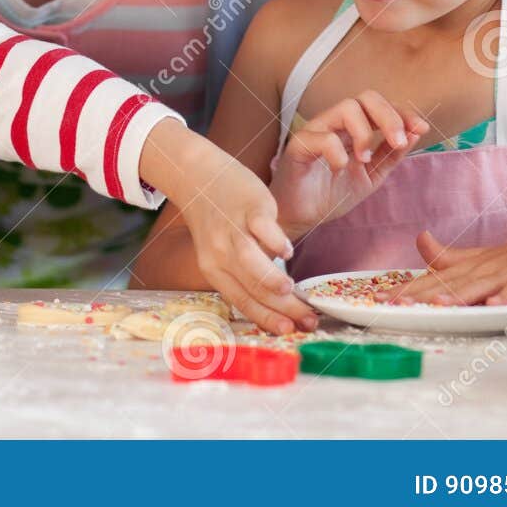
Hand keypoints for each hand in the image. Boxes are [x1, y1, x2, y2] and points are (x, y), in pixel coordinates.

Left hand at [140, 122, 316, 334]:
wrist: (197, 175)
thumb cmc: (216, 216)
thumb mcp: (220, 250)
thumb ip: (244, 272)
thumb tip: (280, 297)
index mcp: (214, 269)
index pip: (242, 302)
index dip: (267, 319)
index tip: (290, 332)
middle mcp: (219, 253)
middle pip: (253, 288)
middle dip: (284, 309)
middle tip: (309, 319)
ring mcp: (232, 229)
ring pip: (250, 263)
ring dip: (272, 280)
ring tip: (292, 291)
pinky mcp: (247, 206)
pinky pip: (261, 228)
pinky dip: (274, 242)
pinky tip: (288, 251)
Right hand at [271, 91, 430, 237]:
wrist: (300, 217)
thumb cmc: (330, 194)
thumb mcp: (371, 176)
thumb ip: (391, 155)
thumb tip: (416, 132)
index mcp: (353, 128)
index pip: (380, 106)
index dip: (403, 113)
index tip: (422, 129)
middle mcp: (335, 124)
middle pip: (366, 98)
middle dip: (390, 117)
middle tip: (399, 142)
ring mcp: (316, 131)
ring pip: (346, 108)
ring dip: (365, 133)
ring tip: (365, 159)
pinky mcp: (298, 146)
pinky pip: (322, 136)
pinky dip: (339, 152)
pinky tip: (341, 168)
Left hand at [383, 222, 506, 305]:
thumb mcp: (479, 257)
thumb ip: (448, 256)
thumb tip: (419, 239)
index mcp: (469, 267)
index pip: (431, 279)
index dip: (405, 289)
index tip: (376, 299)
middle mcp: (483, 269)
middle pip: (448, 283)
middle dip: (421, 294)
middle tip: (394, 303)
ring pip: (479, 286)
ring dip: (458, 295)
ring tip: (437, 304)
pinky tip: (494, 305)